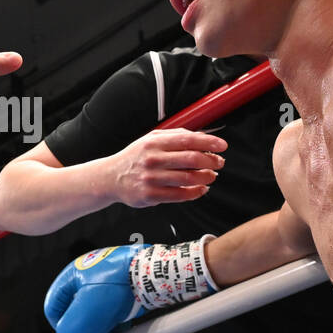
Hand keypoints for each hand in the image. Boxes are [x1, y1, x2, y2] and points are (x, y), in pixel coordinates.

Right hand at [44, 244, 144, 332]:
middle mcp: (88, 276)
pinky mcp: (124, 288)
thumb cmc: (118, 286)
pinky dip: (117, 322)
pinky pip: (114, 311)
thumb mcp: (85, 315)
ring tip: (113, 329)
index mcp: (72, 275)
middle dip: (84, 328)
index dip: (59, 326)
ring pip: (96, 314)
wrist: (153, 275)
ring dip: (102, 327)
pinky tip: (125, 325)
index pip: (52, 306)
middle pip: (75, 312)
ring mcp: (107, 281)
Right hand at [106, 128, 226, 207]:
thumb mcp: (150, 139)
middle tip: (219, 162)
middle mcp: (153, 159)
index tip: (222, 146)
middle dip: (211, 161)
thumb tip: (202, 136)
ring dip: (206, 177)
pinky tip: (201, 188)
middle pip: (192, 159)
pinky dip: (196, 192)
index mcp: (154, 142)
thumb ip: (175, 136)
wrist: (111, 177)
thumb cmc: (135, 157)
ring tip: (211, 176)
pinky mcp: (151, 195)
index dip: (209, 142)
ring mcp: (152, 178)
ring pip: (189, 179)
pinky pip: (181, 195)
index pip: (188, 140)